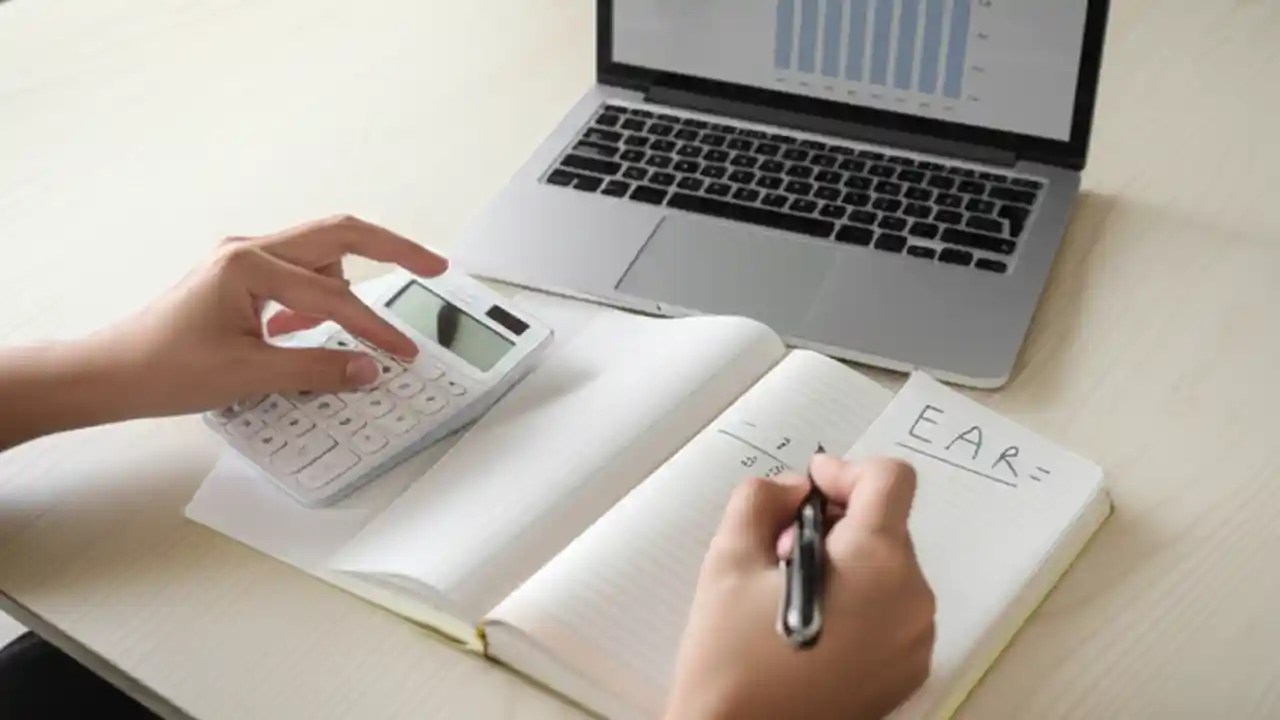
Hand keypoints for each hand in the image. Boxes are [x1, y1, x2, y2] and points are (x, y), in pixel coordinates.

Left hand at [98, 215, 447, 419]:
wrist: (113, 373)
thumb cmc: (163, 367)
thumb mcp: (248, 375)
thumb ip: (316, 370)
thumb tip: (366, 367)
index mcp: (248, 263)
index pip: (334, 296)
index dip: (374, 329)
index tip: (401, 351)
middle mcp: (248, 250)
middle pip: (339, 234)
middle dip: (391, 248)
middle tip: (433, 264)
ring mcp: (244, 260)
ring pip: (321, 257)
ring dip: (346, 287)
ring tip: (355, 329)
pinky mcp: (242, 278)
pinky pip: (300, 277)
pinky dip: (319, 299)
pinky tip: (308, 331)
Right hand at [664, 456, 934, 719]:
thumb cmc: (730, 659)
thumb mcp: (728, 561)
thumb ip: (761, 499)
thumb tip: (794, 490)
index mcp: (877, 563)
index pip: (890, 479)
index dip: (846, 470)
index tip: (808, 487)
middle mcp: (913, 600)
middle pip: (886, 526)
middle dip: (835, 524)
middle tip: (778, 553)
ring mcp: (916, 643)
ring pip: (888, 570)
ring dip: (845, 565)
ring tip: (791, 595)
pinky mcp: (907, 674)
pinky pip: (891, 613)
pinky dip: (858, 604)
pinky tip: (812, 627)